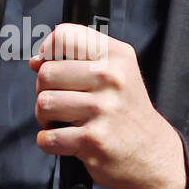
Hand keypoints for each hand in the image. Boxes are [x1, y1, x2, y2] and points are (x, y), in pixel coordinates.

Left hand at [28, 23, 188, 188]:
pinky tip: (66, 140)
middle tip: (61, 102)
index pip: (66, 36)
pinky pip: (47, 137)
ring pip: (44, 104)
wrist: (152, 153)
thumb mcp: (117, 73)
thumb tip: (36, 61)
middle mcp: (111, 78)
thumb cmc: (127, 112)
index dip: (50, 50)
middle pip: (46, 73)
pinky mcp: (93, 139)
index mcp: (116, 56)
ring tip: (64, 121)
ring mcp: (102, 109)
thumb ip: (78, 59)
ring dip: (45, 118)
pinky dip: (49, 141)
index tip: (51, 64)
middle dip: (44, 90)